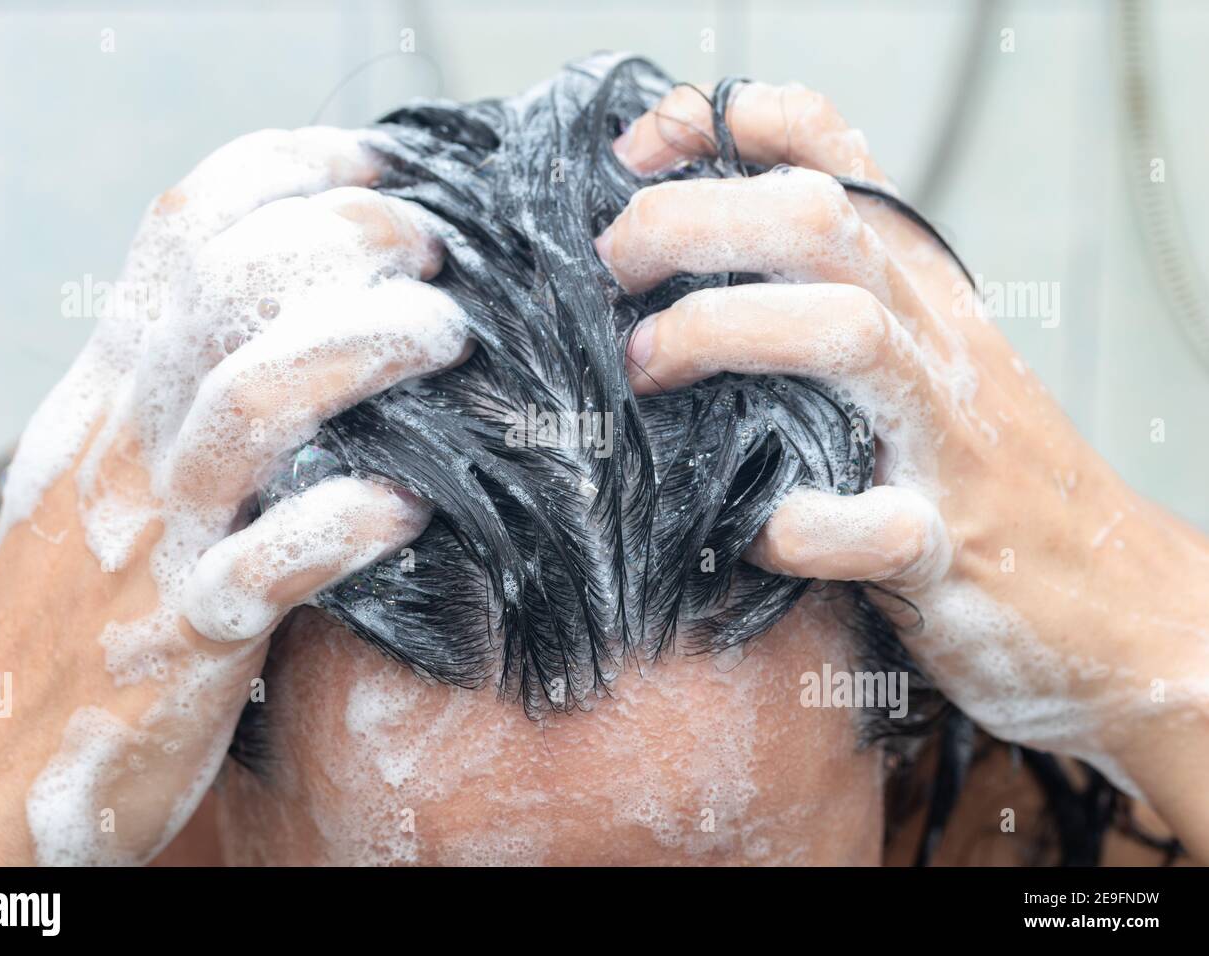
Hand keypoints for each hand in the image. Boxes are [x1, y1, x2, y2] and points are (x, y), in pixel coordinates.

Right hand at [0, 128, 468, 863]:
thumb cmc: (77, 606)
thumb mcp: (101, 467)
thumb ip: (174, 385)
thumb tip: (282, 303)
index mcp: (114, 391)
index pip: (183, 232)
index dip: (285, 172)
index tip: (379, 166)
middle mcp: (132, 443)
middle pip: (229, 289)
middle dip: (344, 241)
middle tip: (432, 248)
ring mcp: (157, 538)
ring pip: (252, 402)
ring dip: (359, 348)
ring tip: (444, 335)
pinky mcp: (190, 639)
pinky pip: (272, 563)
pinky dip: (347, 523)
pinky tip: (411, 507)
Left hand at [598, 81, 1208, 856]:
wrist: (1111, 604)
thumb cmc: (980, 474)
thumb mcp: (914, 355)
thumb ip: (819, 299)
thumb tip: (672, 260)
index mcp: (912, 285)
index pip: (829, 153)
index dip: (723, 127)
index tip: (633, 159)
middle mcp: (931, 338)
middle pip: (816, 221)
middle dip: (690, 223)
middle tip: (611, 269)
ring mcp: (942, 438)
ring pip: (845, 332)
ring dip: (725, 334)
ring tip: (645, 368)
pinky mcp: (944, 545)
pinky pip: (870, 524)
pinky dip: (798, 527)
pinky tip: (754, 533)